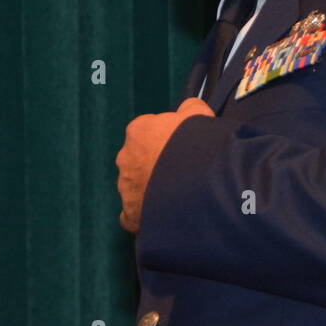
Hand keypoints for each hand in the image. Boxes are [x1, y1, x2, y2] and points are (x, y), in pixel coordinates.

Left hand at [116, 97, 214, 233]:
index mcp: (139, 131)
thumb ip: (190, 108)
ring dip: (150, 190)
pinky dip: (141, 216)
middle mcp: (126, 157)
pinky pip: (130, 215)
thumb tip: (188, 108)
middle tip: (181, 172)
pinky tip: (158, 217)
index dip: (166, 139)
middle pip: (139, 159)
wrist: (199, 180)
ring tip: (177, 196)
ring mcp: (126, 186)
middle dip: (155, 164)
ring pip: (135, 186)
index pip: (148, 131)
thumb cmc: (197, 144)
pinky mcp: (131, 212)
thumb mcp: (199, 114)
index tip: (182, 146)